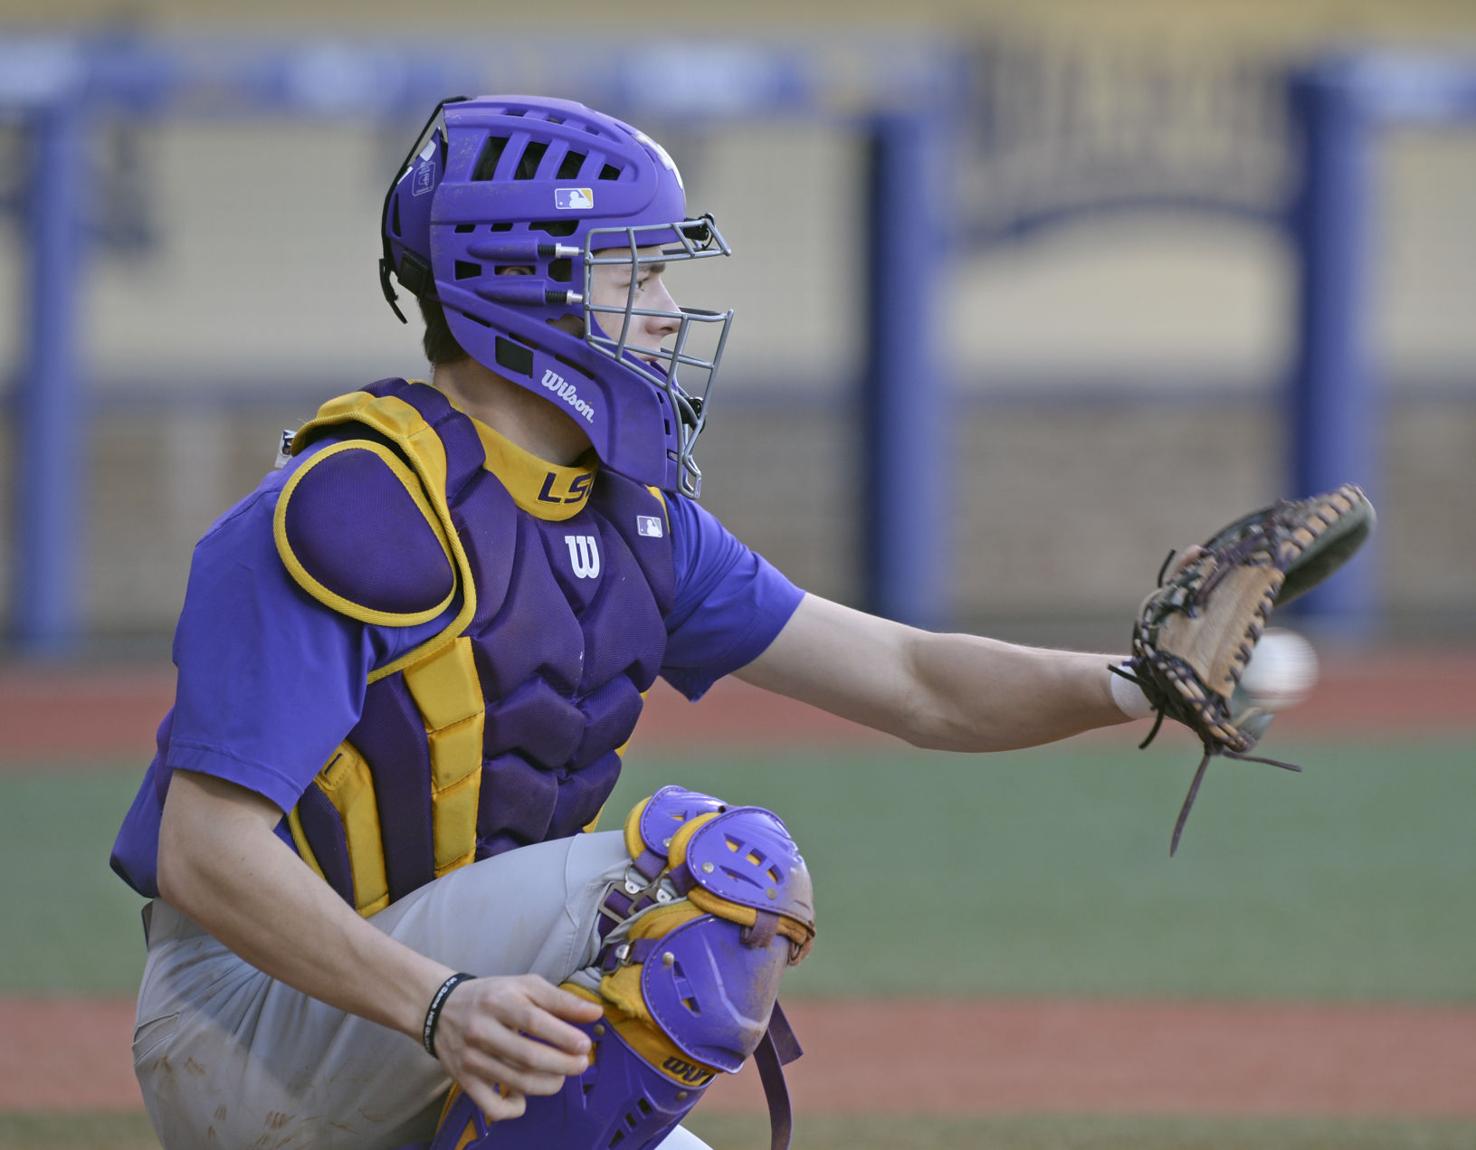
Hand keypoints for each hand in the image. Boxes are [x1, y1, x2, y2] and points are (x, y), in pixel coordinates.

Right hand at [432, 974, 603, 1120]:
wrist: (440, 1008)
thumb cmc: (493, 995)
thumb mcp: (524, 986)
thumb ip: (560, 999)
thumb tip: (595, 1013)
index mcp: (499, 1001)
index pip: (533, 1021)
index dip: (563, 1036)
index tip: (585, 1044)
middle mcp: (482, 1030)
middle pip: (527, 1056)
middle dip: (562, 1064)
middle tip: (581, 1064)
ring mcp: (471, 1058)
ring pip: (516, 1082)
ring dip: (548, 1084)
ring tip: (562, 1077)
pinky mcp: (464, 1080)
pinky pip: (492, 1106)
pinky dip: (514, 1108)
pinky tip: (526, 1097)